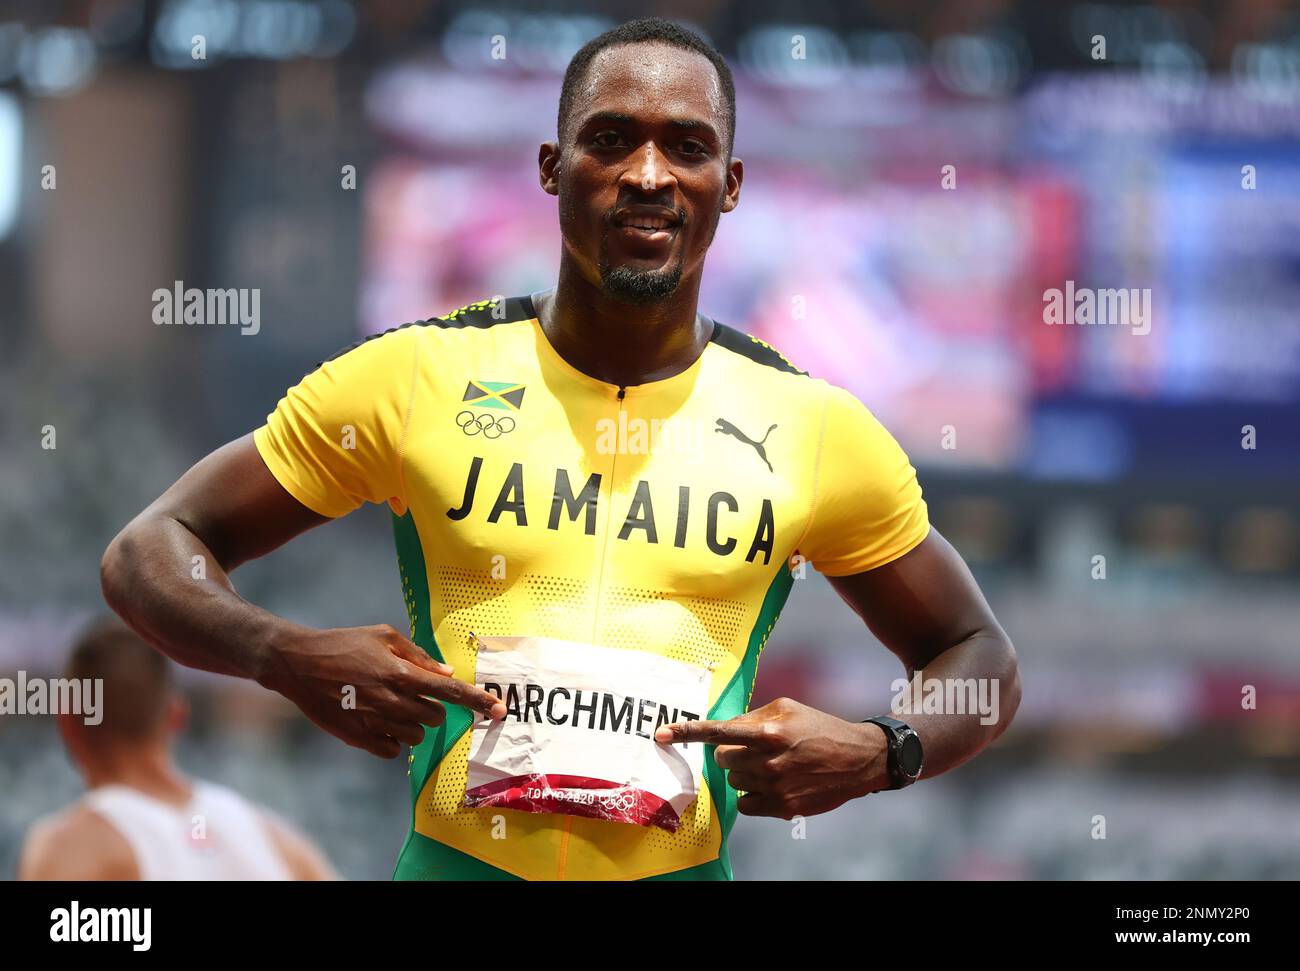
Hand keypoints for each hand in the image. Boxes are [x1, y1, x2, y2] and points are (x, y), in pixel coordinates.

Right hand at [256, 624, 505, 758]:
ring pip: (416, 737)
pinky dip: (393, 740)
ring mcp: (373, 722)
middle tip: (408, 692)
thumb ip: (418, 655)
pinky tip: (379, 721)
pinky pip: (392, 750)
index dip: (477, 701)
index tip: (499, 710)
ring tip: (390, 705)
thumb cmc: (344, 644)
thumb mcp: (382, 636)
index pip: (449, 691)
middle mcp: (391, 700)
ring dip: (413, 724)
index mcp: (400, 672)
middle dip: (431, 708)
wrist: (297, 664)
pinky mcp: (357, 738)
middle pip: (434, 717)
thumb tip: (447, 672)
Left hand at [655, 697, 889, 818]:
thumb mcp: (787, 708)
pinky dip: (753, 795)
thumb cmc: (819, 727)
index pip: (718, 731)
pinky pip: (746, 804)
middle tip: (755, 749)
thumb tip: (723, 729)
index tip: (660, 735)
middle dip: (732, 753)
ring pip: (734, 782)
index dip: (686, 733)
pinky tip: (775, 783)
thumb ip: (751, 716)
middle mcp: (769, 760)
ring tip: (772, 765)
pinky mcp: (783, 807)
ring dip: (744, 774)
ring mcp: (776, 787)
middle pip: (723, 760)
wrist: (858, 759)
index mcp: (768, 731)